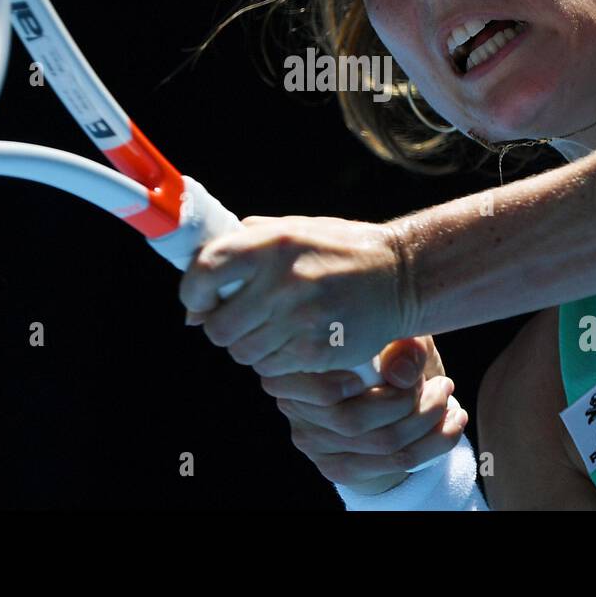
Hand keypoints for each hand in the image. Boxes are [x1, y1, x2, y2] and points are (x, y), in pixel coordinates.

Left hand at [180, 215, 415, 377]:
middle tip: (238, 321)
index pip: (206, 270)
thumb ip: (248, 242)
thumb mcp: (296, 227)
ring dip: (248, 347)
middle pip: (219, 326)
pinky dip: (274, 361)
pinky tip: (292, 343)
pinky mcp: (317, 351)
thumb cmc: (342, 250)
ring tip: (270, 332)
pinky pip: (271, 369)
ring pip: (243, 353)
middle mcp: (283, 281)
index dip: (193, 292)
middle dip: (221, 327)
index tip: (199, 299)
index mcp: (274, 244)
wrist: (401, 277)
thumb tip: (198, 289)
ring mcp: (300, 319)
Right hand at [259, 335, 466, 493]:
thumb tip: (402, 374)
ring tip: (450, 398)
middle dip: (411, 404)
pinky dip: (434, 443)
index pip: (321, 385)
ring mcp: (312, 441)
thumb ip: (401, 343)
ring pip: (381, 442)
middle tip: (443, 384)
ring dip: (428, 422)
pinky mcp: (337, 467)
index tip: (403, 375)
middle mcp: (293, 406)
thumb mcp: (397, 332)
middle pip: (353, 420)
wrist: (386, 385)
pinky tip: (453, 423)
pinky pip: (395, 462)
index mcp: (295, 363)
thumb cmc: (384, 345)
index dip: (362, 383)